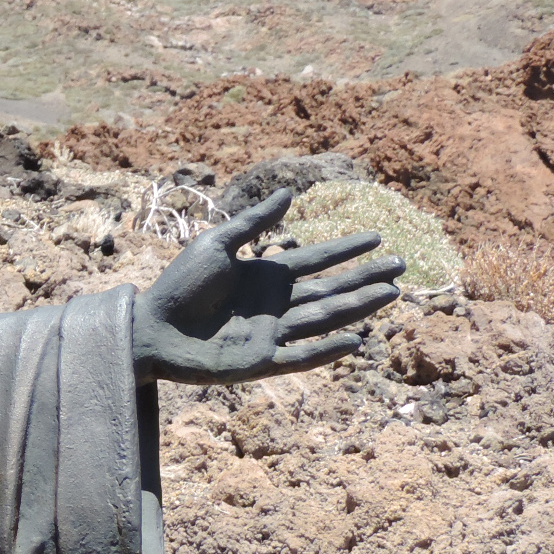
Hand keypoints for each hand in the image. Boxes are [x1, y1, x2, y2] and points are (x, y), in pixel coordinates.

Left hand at [133, 188, 402, 385]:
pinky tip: (357, 340)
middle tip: (402, 267)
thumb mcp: (217, 245)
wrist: (151, 326)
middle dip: (365, 278)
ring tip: (390, 293)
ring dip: (358, 307)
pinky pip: (303, 357)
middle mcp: (276, 303)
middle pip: (330, 289)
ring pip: (324, 318)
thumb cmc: (179, 284)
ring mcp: (273, 333)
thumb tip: (289, 192)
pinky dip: (328, 350)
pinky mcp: (263, 361)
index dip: (346, 249)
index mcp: (265, 274)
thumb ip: (253, 222)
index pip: (316, 259)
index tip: (378, 237)